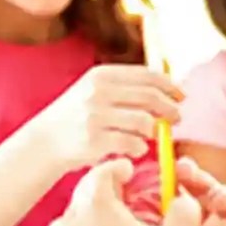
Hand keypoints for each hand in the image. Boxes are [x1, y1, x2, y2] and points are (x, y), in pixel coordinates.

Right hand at [30, 64, 182, 171]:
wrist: (43, 142)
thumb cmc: (77, 116)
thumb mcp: (95, 90)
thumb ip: (126, 85)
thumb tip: (169, 86)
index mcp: (101, 75)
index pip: (147, 75)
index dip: (170, 86)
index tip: (182, 96)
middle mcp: (98, 92)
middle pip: (151, 97)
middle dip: (170, 109)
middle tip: (177, 118)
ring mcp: (95, 116)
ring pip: (145, 122)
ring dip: (155, 130)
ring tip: (152, 135)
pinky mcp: (94, 141)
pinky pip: (133, 144)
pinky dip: (140, 148)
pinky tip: (135, 149)